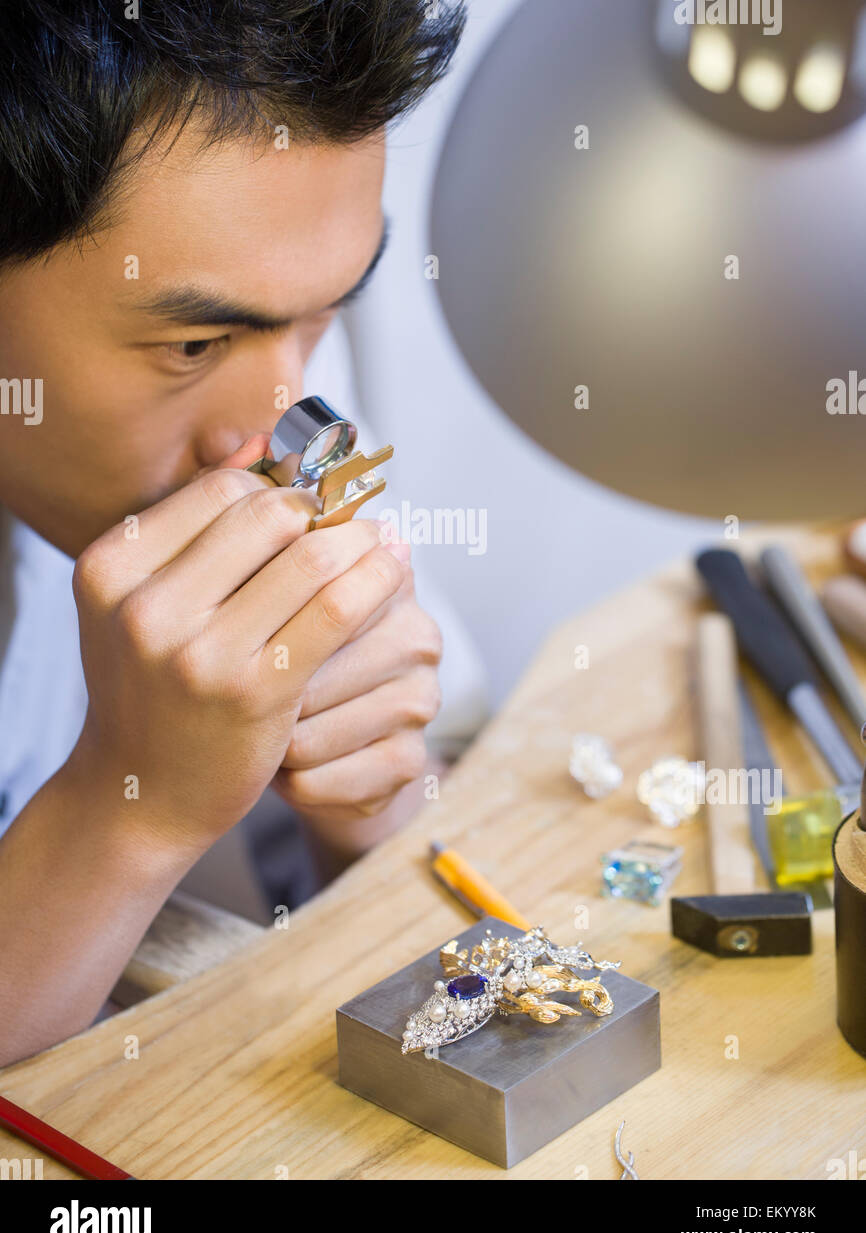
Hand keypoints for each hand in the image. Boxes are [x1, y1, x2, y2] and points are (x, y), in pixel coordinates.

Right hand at [69, 460, 412, 855]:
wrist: (143, 792)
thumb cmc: (153, 683)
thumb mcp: (147, 597)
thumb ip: (200, 522)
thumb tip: (267, 440)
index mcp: (111, 568)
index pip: (220, 490)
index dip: (278, 488)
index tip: (311, 502)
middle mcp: (146, 607)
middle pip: (268, 514)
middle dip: (322, 510)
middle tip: (353, 518)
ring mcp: (200, 653)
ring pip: (311, 556)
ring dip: (361, 540)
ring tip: (382, 542)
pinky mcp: (257, 692)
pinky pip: (338, 608)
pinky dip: (375, 579)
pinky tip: (391, 572)